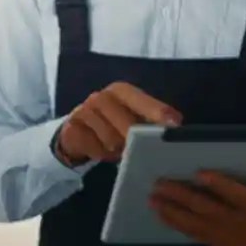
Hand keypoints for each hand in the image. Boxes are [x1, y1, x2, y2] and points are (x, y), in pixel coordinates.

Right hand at [56, 82, 182, 164]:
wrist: (77, 132)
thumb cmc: (112, 124)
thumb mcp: (132, 117)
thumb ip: (151, 120)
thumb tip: (174, 127)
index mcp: (121, 91)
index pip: (142, 100)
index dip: (158, 112)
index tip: (173, 125)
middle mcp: (101, 97)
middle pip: (126, 124)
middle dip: (136, 140)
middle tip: (143, 151)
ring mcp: (83, 112)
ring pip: (111, 139)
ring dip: (118, 150)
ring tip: (118, 150)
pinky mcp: (71, 129)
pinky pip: (94, 149)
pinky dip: (101, 154)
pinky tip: (101, 151)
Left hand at [149, 159, 245, 245]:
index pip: (240, 197)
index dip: (221, 186)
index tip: (200, 173)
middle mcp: (245, 227)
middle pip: (210, 211)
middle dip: (184, 198)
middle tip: (161, 184)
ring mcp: (233, 239)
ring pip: (199, 226)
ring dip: (174, 213)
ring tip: (153, 201)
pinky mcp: (226, 245)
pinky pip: (199, 236)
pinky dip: (180, 227)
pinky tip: (164, 217)